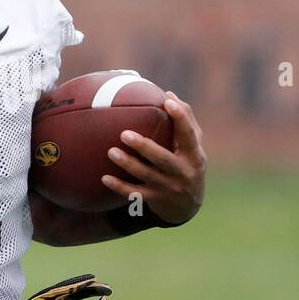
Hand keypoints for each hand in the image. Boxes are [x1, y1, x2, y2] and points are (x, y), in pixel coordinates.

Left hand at [101, 92, 205, 225]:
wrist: (187, 205)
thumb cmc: (186, 162)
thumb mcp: (192, 145)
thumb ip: (185, 120)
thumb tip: (169, 94)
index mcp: (194, 154)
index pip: (189, 134)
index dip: (180, 118)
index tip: (167, 101)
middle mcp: (183, 172)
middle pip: (163, 159)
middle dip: (144, 147)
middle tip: (124, 134)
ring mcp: (169, 188)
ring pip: (147, 176)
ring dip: (128, 164)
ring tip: (111, 152)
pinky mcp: (156, 200)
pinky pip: (135, 194)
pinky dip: (119, 187)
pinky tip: (104, 178)